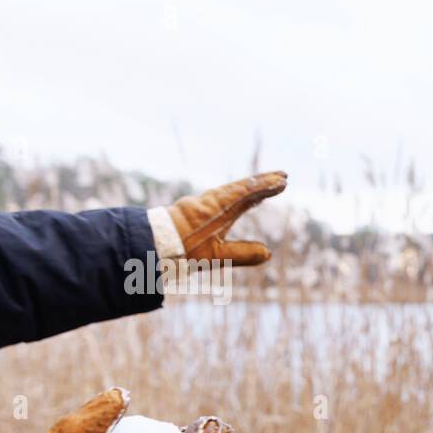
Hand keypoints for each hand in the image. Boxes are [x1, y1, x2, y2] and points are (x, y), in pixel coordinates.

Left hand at [166, 171, 287, 265]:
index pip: (246, 192)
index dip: (266, 187)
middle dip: (263, 181)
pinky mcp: (196, 208)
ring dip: (252, 186)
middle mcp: (211, 201)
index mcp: (217, 208)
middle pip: (241, 186)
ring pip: (232, 189)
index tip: (283, 182)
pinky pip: (224, 196)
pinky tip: (241, 198)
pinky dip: (239, 193)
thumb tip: (268, 253)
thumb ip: (242, 254)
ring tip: (268, 185)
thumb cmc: (181, 250)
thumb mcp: (214, 256)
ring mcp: (203, 203)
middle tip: (282, 176)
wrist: (150, 242)